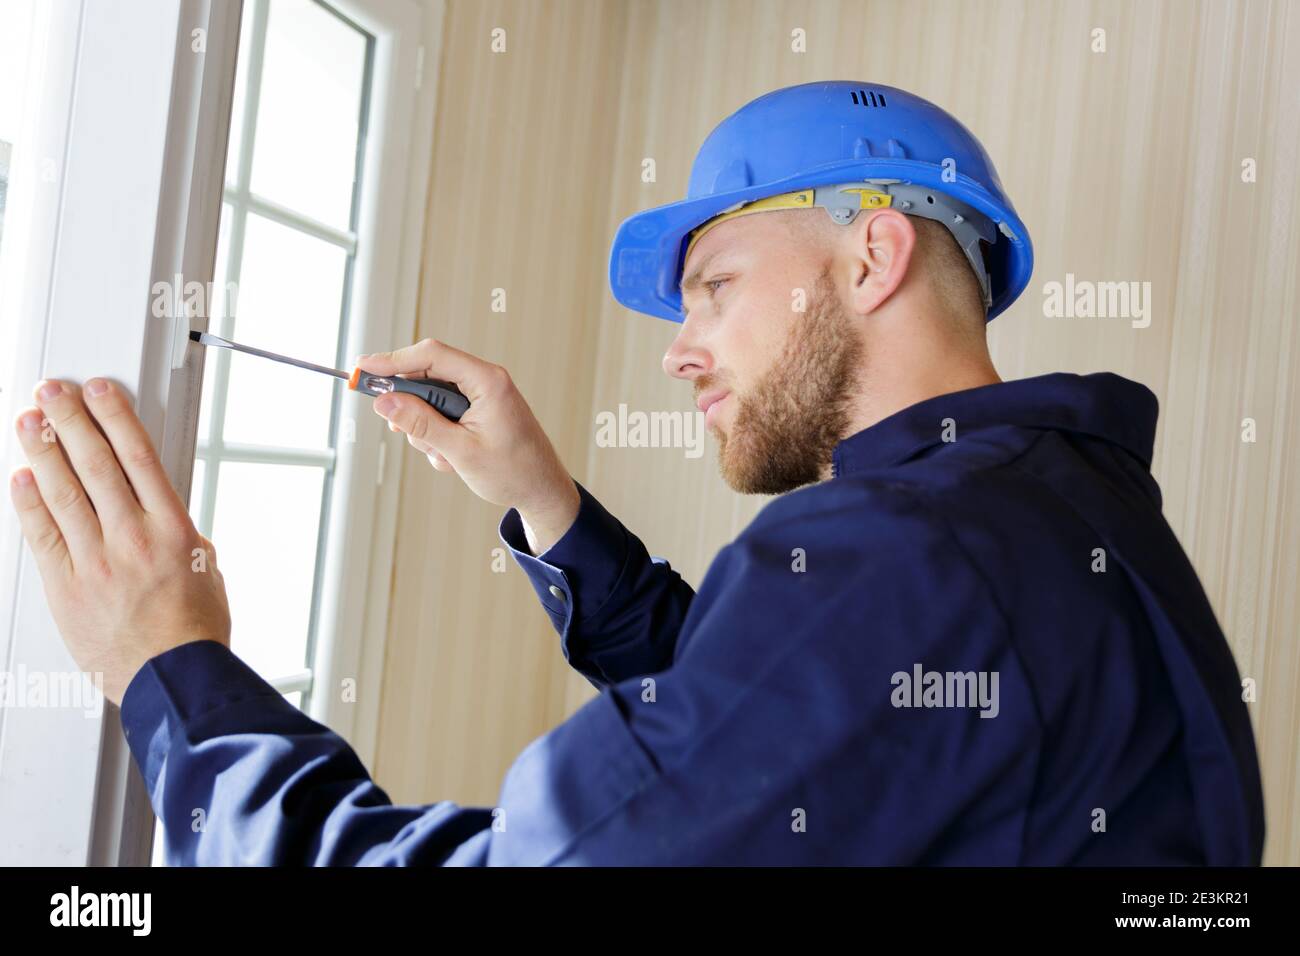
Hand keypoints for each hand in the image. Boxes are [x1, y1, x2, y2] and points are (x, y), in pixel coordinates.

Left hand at [8, 378, 230, 705]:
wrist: (173, 679)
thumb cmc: (194, 629)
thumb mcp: (204, 566)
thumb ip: (176, 531)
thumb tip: (156, 508)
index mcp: (173, 529)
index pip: (139, 458)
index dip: (115, 418)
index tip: (100, 391)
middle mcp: (133, 539)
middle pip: (95, 465)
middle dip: (71, 421)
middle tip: (53, 392)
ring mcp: (97, 563)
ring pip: (63, 494)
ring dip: (43, 452)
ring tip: (30, 421)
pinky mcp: (66, 588)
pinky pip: (43, 537)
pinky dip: (29, 504)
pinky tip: (20, 479)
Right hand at [357, 339, 579, 552]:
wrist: (542, 491)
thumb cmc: (514, 472)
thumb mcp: (461, 451)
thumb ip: (421, 424)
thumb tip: (385, 403)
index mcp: (487, 381)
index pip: (431, 355)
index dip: (392, 360)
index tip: (362, 369)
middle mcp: (485, 381)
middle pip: (426, 377)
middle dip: (411, 408)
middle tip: (399, 430)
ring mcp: (481, 396)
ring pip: (431, 401)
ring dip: (428, 432)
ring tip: (447, 457)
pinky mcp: (477, 411)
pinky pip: (443, 416)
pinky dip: (440, 439)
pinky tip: (455, 460)